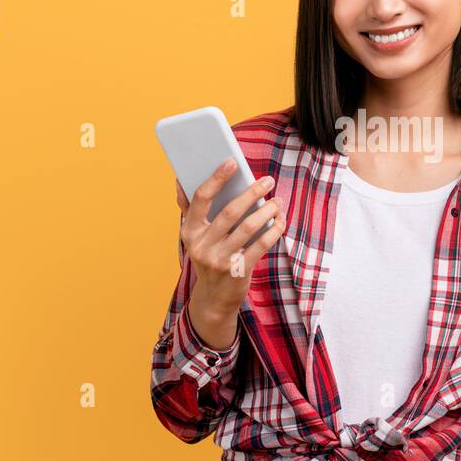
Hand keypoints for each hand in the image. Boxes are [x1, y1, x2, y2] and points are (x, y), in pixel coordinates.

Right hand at [177, 159, 285, 347]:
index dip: (216, 178)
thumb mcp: (194, 236)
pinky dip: (274, 230)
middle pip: (230, 211)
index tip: (232, 161)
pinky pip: (260, 245)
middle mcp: (201, 245)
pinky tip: (280, 220)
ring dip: (267, 210)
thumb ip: (189, 209)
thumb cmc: (208, 257)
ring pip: (248, 227)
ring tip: (278, 200)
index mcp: (189, 231)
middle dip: (252, 192)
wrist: (213, 298)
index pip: (201, 198)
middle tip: (268, 180)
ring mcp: (219, 260)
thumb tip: (179, 180)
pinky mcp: (238, 272)